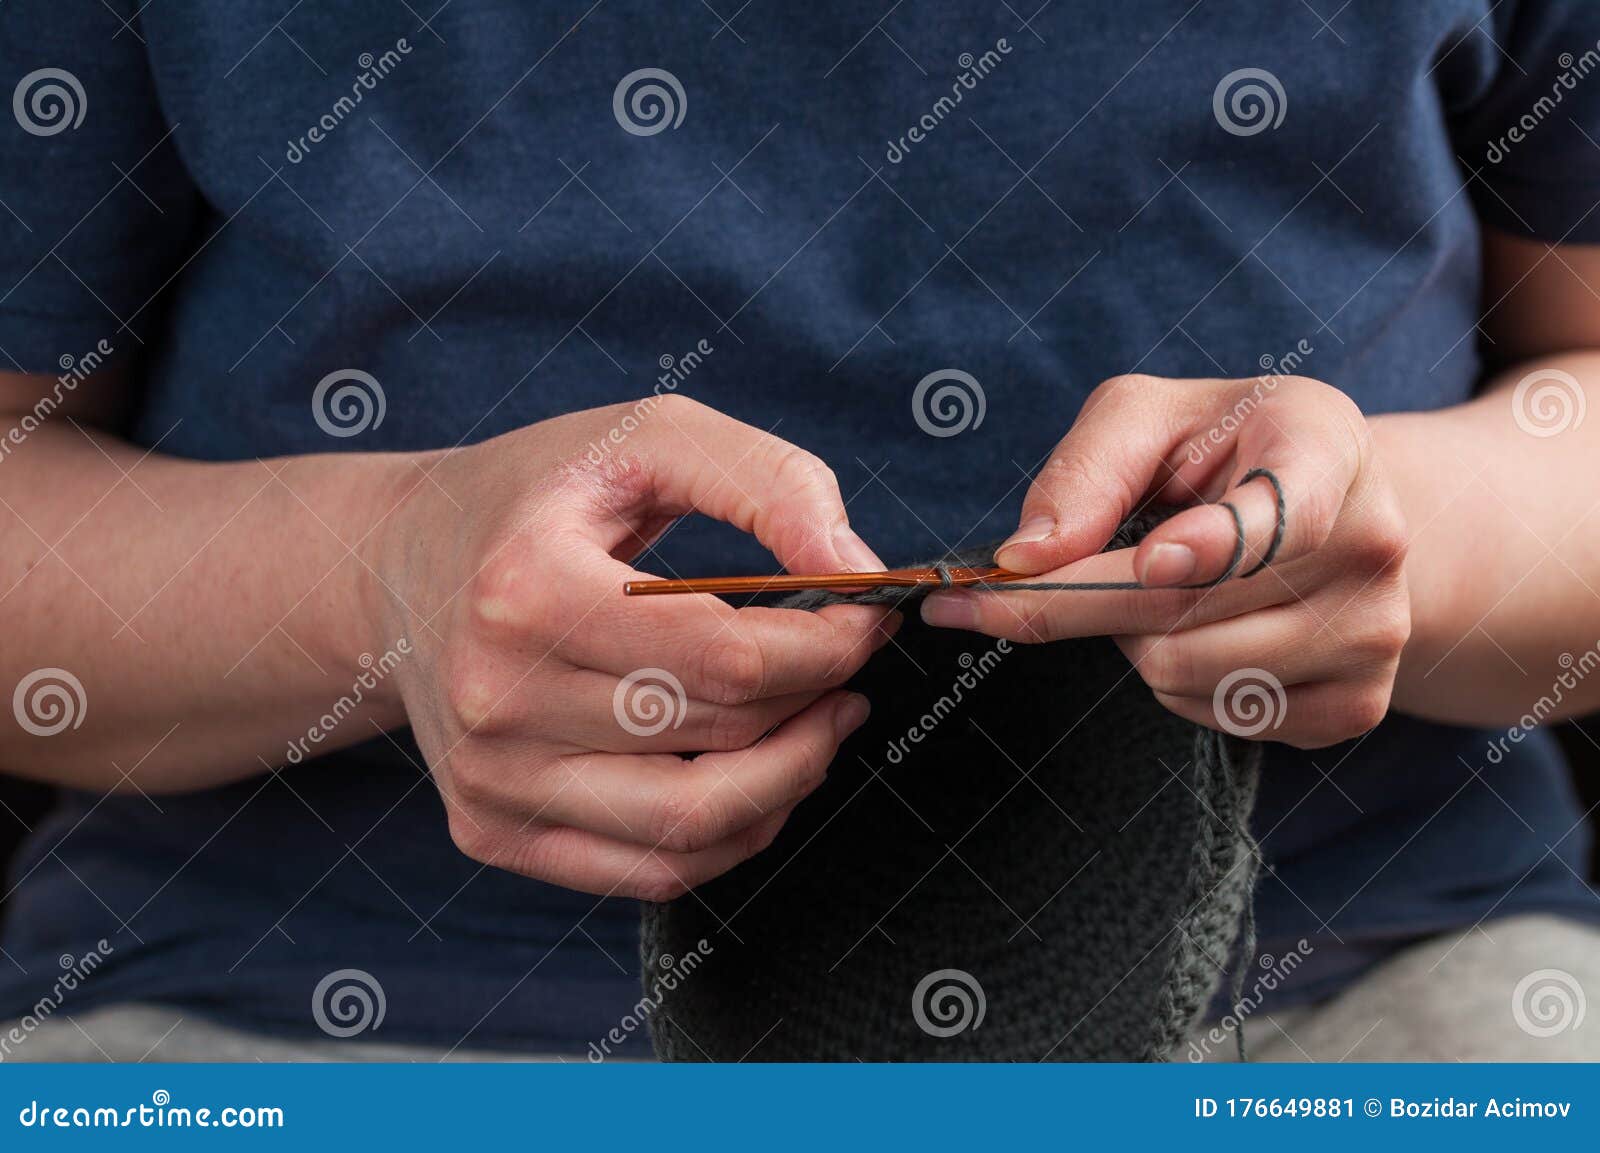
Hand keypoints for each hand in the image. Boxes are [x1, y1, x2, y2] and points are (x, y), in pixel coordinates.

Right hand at [367, 395, 893, 897]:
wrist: (399, 565)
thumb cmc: (537, 496)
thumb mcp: (648, 437)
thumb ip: (769, 482)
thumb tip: (858, 569)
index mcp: (528, 590)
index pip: (729, 657)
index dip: (830, 643)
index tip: (868, 612)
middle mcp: (497, 699)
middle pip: (722, 735)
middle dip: (819, 694)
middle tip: (848, 655)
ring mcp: (491, 781)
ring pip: (696, 824)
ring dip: (795, 776)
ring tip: (824, 717)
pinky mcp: (492, 832)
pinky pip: (652, 871)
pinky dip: (735, 832)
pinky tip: (763, 771)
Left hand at [919, 373, 1410, 748]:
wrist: (1330, 505)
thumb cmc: (1221, 449)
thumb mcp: (1147, 416)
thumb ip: (1083, 471)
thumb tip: (1025, 558)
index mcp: (1324, 444)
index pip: (1285, 511)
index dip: (1216, 544)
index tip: (1151, 561)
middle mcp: (1370, 542)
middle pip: (1182, 607)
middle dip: (1083, 596)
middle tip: (1038, 577)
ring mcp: (1375, 632)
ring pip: (1181, 670)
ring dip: (1132, 639)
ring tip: (1165, 588)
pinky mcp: (1358, 705)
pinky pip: (1213, 716)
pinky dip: (1175, 683)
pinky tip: (1200, 631)